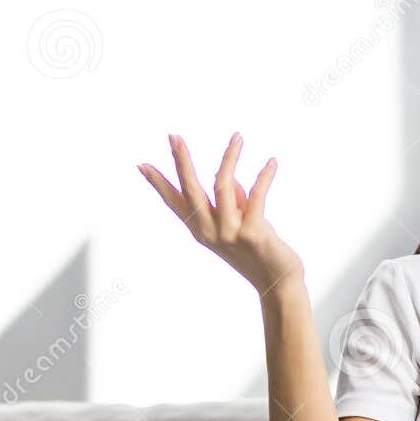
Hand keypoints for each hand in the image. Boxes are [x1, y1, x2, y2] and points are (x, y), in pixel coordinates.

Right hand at [138, 134, 304, 299]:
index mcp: (201, 230)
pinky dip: (265, 176)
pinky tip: (272, 162)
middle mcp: (210, 231)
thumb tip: (228, 176)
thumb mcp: (238, 224)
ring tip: (238, 137)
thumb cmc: (259, 251)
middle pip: (191, 190)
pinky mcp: (253, 233)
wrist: (277, 284)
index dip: (159, 183)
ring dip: (230, 157)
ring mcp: (229, 233)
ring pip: (222, 186)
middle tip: (173, 136)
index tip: (141, 164)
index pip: (175, 202)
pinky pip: (258, 196)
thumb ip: (232, 201)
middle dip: (182, 161)